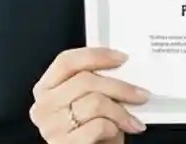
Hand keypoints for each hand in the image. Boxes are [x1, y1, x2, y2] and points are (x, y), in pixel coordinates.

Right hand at [29, 47, 150, 142]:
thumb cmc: (90, 128)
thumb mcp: (89, 100)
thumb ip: (97, 82)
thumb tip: (125, 68)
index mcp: (46, 87)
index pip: (67, 61)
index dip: (96, 55)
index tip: (123, 58)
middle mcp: (44, 106)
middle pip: (85, 81)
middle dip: (120, 87)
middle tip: (141, 94)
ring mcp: (51, 127)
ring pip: (95, 103)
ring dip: (120, 112)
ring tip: (131, 120)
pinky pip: (98, 126)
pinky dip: (113, 127)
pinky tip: (115, 131)